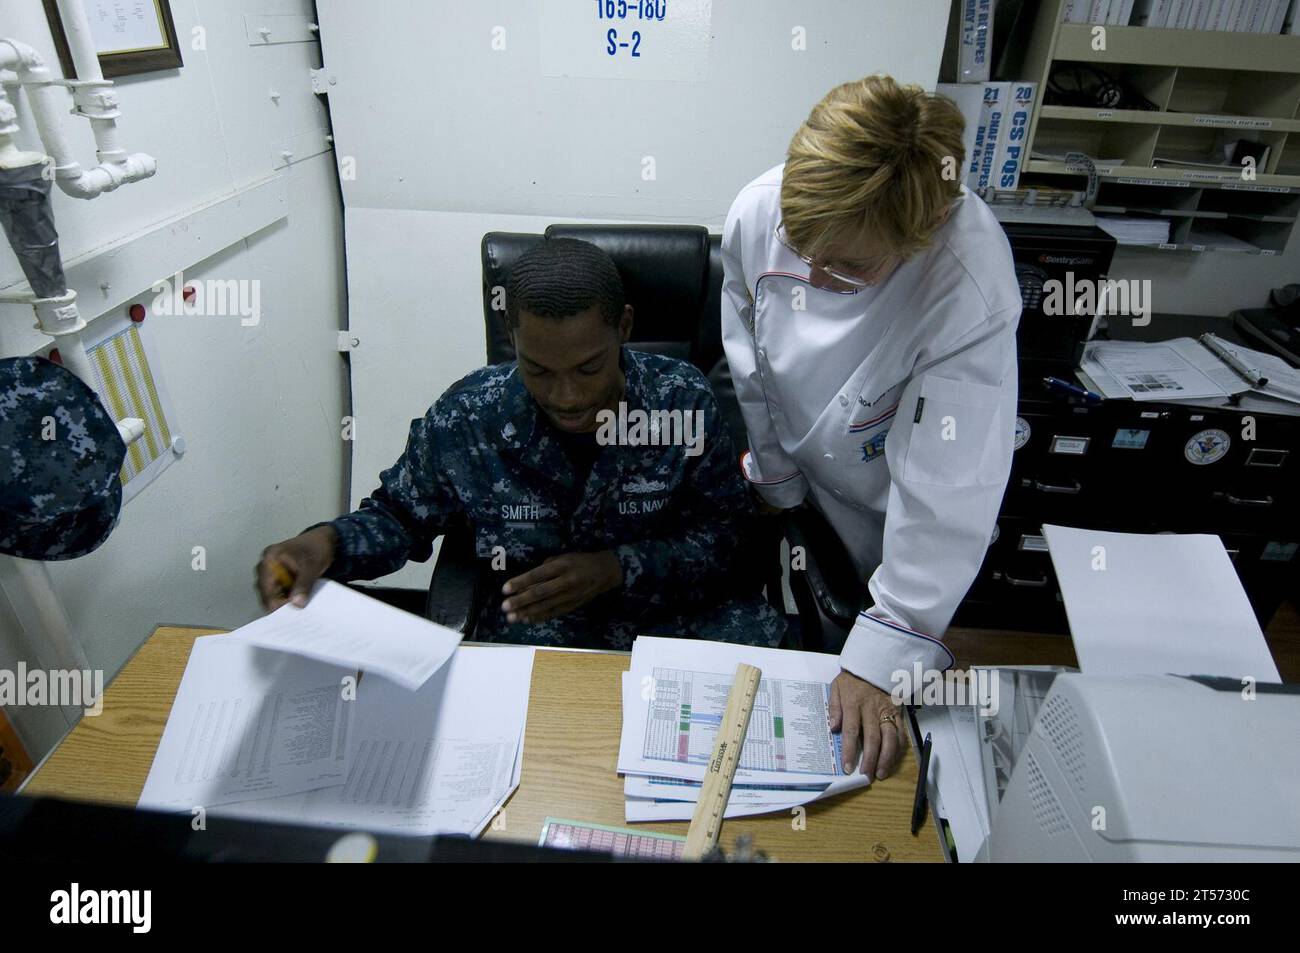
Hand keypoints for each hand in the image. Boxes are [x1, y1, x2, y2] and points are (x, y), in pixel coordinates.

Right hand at [255, 526, 335, 611]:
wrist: (323, 541)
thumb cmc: (316, 548)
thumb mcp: (312, 566)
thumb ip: (304, 584)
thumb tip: (297, 603)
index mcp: (270, 558)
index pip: (265, 585)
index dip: (275, 600)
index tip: (289, 611)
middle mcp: (265, 565)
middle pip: (265, 591)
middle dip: (278, 602)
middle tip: (295, 610)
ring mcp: (270, 572)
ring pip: (271, 594)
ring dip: (283, 601)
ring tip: (299, 605)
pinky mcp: (277, 578)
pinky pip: (277, 593)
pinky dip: (286, 598)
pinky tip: (298, 600)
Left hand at [500, 551, 622, 623]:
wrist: (605, 572)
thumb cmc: (580, 561)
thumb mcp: (563, 557)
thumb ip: (545, 567)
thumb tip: (527, 581)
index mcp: (562, 565)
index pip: (537, 575)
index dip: (521, 582)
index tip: (505, 589)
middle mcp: (566, 581)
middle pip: (540, 593)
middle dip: (521, 600)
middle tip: (505, 606)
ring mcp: (570, 595)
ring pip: (546, 606)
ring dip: (527, 612)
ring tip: (511, 617)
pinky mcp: (573, 605)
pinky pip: (554, 613)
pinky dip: (539, 617)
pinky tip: (526, 620)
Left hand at [830, 670, 908, 780]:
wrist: (874, 665)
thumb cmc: (852, 679)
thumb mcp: (837, 687)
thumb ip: (834, 707)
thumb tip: (833, 727)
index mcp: (854, 703)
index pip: (852, 731)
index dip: (850, 751)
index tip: (848, 767)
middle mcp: (872, 709)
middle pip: (873, 738)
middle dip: (870, 759)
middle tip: (866, 776)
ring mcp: (887, 711)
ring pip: (890, 738)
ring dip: (887, 758)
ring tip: (881, 773)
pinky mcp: (898, 712)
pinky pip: (901, 732)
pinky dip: (898, 748)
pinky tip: (893, 760)